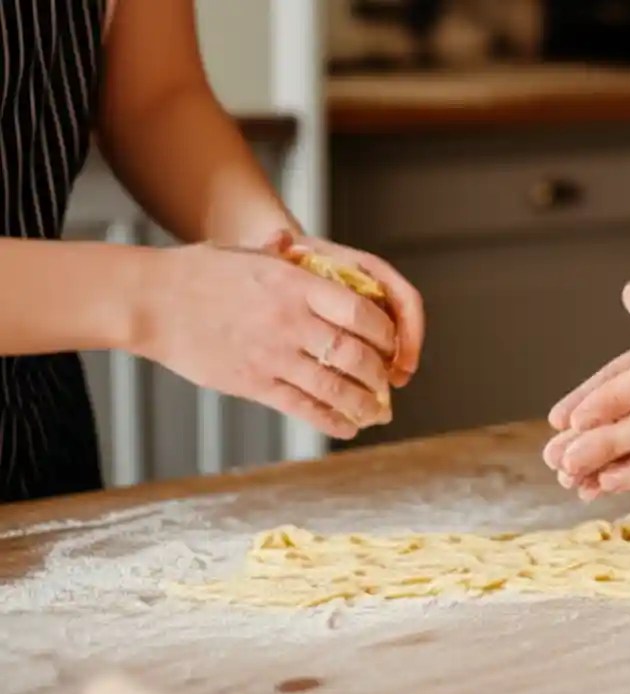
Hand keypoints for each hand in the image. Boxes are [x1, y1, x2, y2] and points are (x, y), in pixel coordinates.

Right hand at [135, 237, 396, 438]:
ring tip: (377, 412)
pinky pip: (302, 407)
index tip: (392, 341)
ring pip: (333, 387)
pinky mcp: (253, 383)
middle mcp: (289, 321)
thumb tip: (299, 245)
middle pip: (353, 354)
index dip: (385, 332)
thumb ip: (286, 259)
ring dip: (363, 404)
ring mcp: (271, 355)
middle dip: (379, 373)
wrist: (151, 300)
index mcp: (295, 284)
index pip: (360, 312)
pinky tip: (347, 425)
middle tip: (388, 381)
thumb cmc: (201, 274)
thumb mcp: (251, 254)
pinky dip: (330, 419)